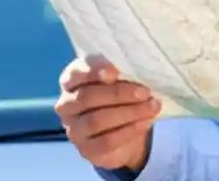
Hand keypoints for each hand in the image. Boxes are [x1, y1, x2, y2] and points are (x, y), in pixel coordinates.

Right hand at [55, 55, 161, 171]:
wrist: (126, 130)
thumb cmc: (121, 96)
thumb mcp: (122, 79)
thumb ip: (122, 73)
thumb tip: (133, 68)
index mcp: (71, 82)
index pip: (75, 74)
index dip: (93, 71)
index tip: (115, 71)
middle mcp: (67, 105)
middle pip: (87, 97)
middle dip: (119, 93)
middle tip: (145, 92)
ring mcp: (74, 129)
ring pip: (96, 120)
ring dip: (129, 112)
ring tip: (152, 107)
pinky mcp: (86, 150)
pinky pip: (106, 142)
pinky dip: (129, 131)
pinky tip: (146, 122)